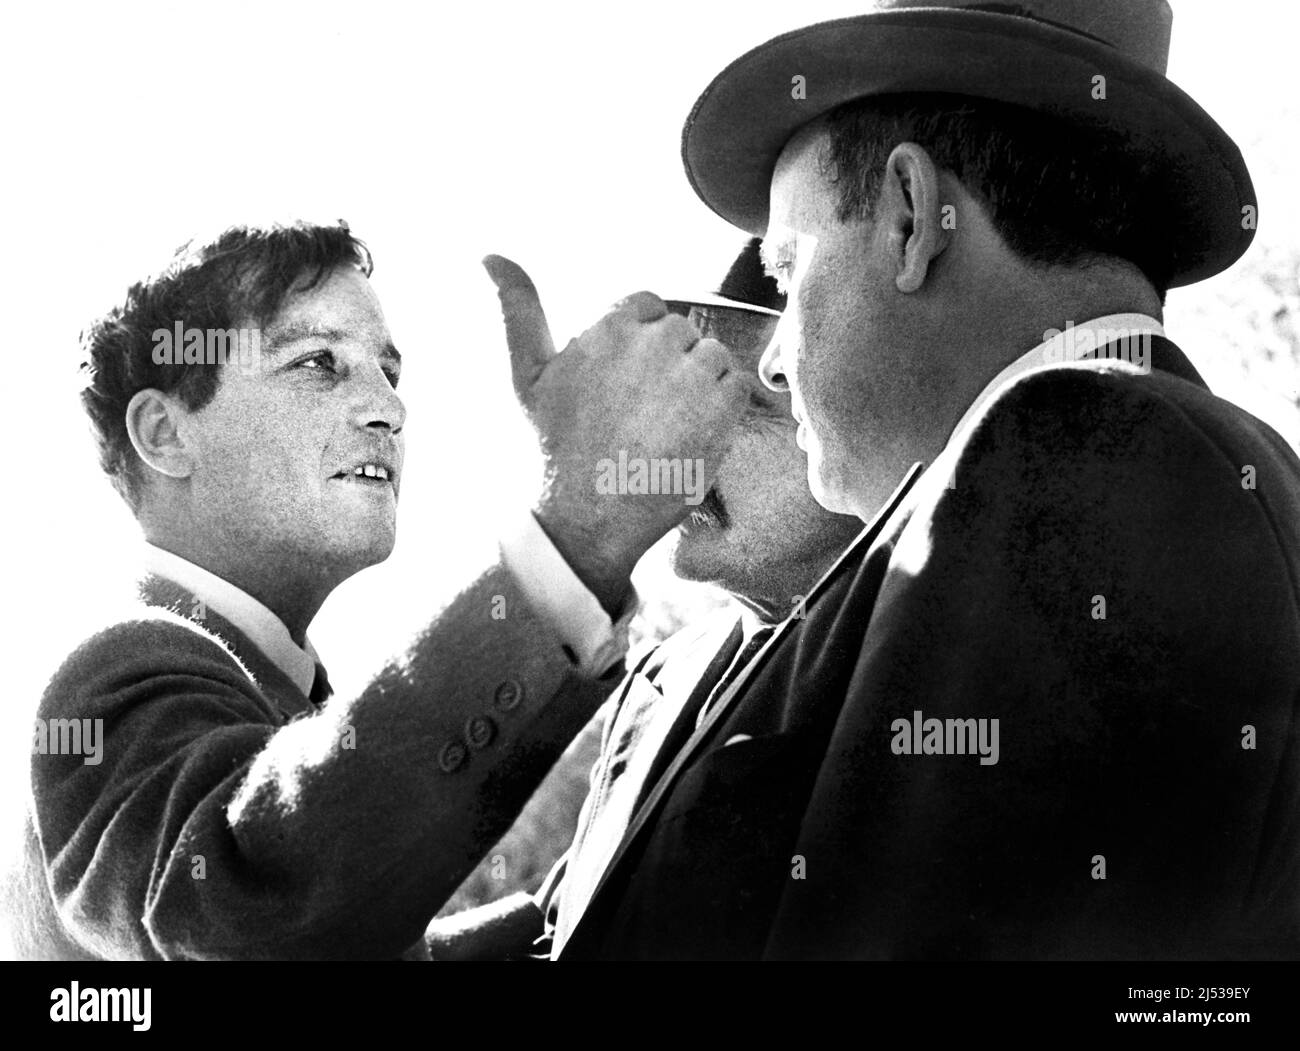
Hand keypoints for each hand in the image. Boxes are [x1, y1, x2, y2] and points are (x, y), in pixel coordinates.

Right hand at [483, 255, 745, 613]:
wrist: (585, 516)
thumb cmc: (553, 446)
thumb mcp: (526, 374)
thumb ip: (518, 308)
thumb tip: (489, 254)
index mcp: (613, 326)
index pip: (648, 307)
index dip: (639, 345)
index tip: (624, 384)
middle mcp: (655, 343)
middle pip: (683, 332)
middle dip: (668, 365)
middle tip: (642, 413)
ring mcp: (692, 377)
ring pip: (713, 357)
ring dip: (698, 385)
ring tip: (666, 426)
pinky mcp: (721, 411)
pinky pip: (737, 386)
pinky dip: (722, 409)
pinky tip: (690, 435)